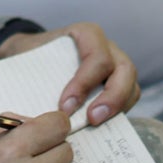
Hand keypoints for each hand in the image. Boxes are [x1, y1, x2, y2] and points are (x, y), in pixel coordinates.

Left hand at [0, 22, 138, 126]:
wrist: (31, 55)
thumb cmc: (31, 57)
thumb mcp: (30, 59)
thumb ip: (34, 77)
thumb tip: (33, 112)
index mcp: (87, 34)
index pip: (97, 58)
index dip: (84, 84)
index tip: (65, 107)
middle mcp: (107, 47)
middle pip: (125, 70)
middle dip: (112, 97)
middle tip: (92, 120)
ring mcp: (116, 65)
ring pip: (132, 85)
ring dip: (118, 107)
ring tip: (96, 126)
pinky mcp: (117, 84)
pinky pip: (128, 98)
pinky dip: (118, 113)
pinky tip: (99, 128)